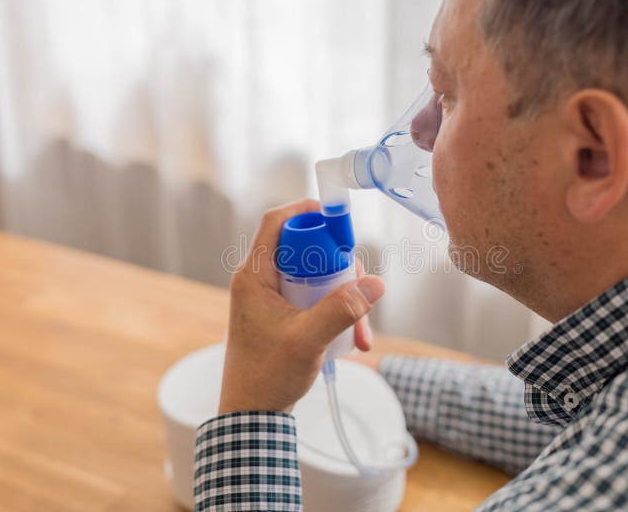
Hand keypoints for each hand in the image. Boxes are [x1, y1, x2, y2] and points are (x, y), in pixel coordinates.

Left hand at [219, 199, 385, 414]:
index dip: (306, 212)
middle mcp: (260, 281)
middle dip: (340, 267)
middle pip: (306, 249)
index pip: (276, 223)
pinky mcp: (283, 315)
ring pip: (316, 276)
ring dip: (344, 296)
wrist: (252, 414)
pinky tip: (354, 339)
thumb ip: (342, 309)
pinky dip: (337, 312)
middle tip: (360, 286)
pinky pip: (315, 298)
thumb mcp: (308, 340)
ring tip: (362, 331)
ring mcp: (271, 298)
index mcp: (254, 277)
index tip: (337, 215)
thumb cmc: (267, 377)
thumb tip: (376, 284)